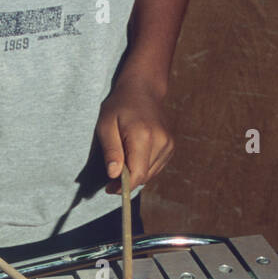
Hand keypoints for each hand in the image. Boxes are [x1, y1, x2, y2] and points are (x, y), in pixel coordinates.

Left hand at [95, 75, 174, 192]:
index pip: (137, 174)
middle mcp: (161, 141)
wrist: (143, 89)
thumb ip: (111, 151)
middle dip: (126, 181)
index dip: (123, 187)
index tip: (110, 188)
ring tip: (123, 160)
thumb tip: (113, 175)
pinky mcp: (171, 146)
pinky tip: (134, 154)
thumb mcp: (106, 125)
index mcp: (144, 136)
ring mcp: (169, 144)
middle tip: (112, 174)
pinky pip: (155, 167)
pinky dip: (143, 167)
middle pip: (143, 176)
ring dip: (135, 174)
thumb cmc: (119, 106)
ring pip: (150, 174)